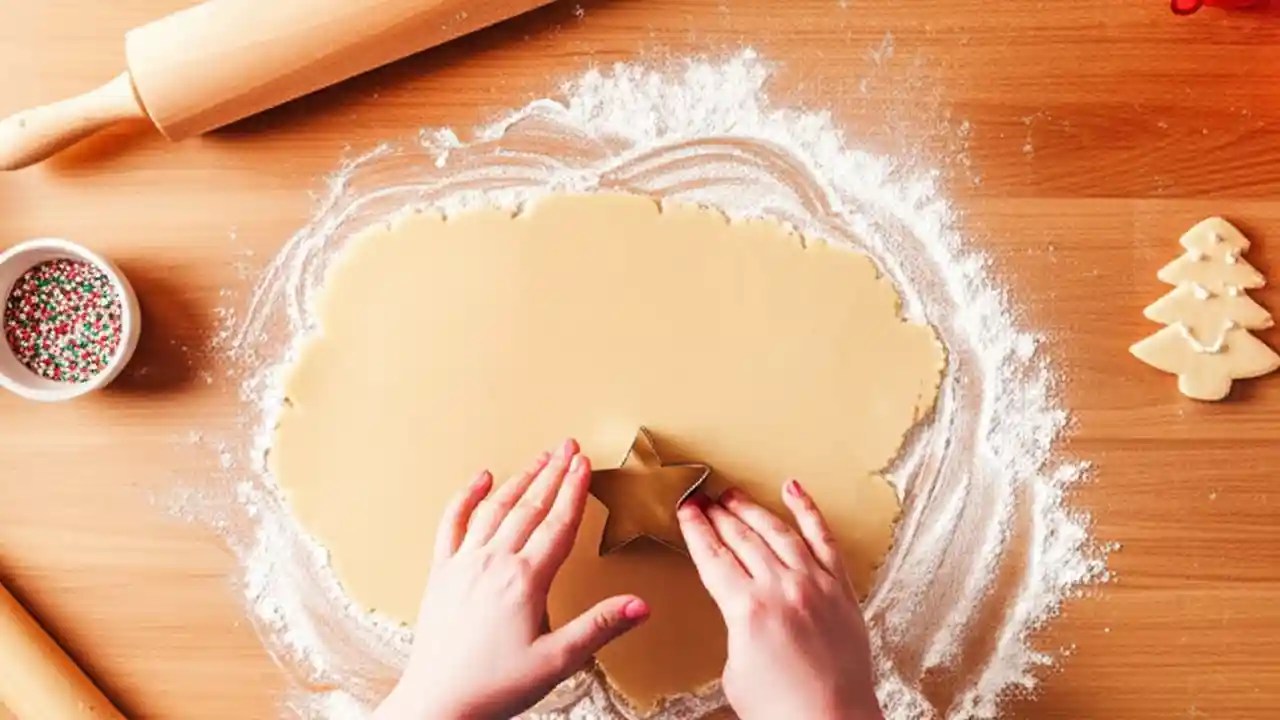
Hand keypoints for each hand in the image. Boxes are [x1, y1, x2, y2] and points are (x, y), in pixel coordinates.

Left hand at [375, 440, 649, 719]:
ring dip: (520, 478)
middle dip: (552, 473)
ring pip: (496, 508)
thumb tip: (640, 605)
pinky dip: (465, 497)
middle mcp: (493, 563)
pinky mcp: (442, 574)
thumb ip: (599, 628)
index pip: (558, 524)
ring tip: (539, 457)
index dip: (575, 490)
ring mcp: (464, 564)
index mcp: (525, 580)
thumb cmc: (494, 687)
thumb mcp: (556, 662)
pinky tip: (478, 479)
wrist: (438, 703)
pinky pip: (452, 524)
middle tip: (568, 445)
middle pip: (530, 507)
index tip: (585, 463)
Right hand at [677, 481, 882, 719]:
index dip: (696, 530)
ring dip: (752, 509)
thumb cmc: (783, 711)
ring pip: (777, 531)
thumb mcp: (735, 668)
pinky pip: (823, 538)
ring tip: (734, 495)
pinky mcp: (840, 589)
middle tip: (704, 499)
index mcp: (747, 609)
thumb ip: (737, 625)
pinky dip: (808, 510)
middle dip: (718, 515)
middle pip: (741, 537)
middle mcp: (781, 588)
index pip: (713, 556)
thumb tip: (743, 605)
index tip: (687, 511)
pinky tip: (793, 490)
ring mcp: (814, 584)